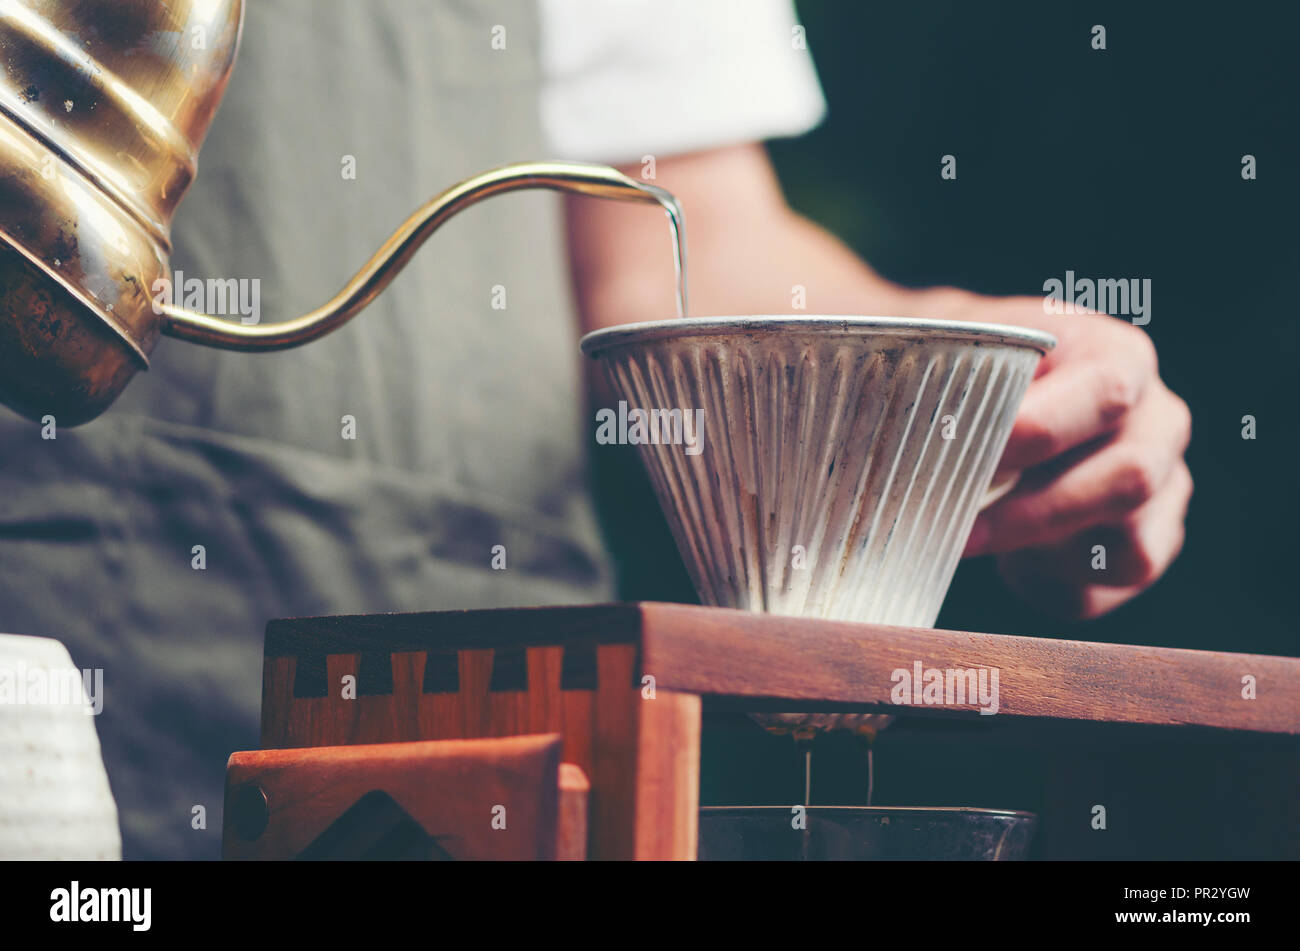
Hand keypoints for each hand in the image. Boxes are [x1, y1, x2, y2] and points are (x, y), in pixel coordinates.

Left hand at [916, 288, 1192, 618]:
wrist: (988, 402)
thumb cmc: (970, 373)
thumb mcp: (959, 351)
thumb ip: (942, 377)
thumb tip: (891, 422)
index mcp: (1119, 357)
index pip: (1106, 394)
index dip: (1035, 432)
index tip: (960, 454)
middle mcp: (1159, 422)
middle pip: (1127, 480)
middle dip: (1028, 513)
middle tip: (951, 526)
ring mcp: (1164, 490)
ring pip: (1125, 547)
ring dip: (1034, 551)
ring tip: (971, 535)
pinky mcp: (1145, 548)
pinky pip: (1100, 592)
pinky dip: (1042, 587)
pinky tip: (1005, 559)